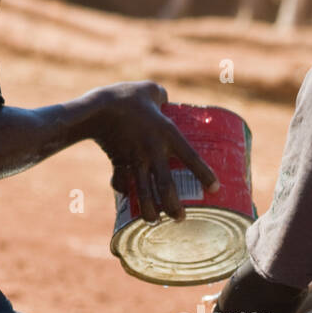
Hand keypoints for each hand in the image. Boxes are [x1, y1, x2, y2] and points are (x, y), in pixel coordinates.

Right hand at [86, 81, 219, 223]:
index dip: (204, 174)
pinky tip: (127, 197)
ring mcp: (134, 159)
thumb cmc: (127, 96)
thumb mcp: (150, 90)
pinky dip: (124, 190)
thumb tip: (165, 100)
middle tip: (180, 218)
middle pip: (166, 186)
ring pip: (143, 192)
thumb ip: (161, 96)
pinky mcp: (118, 163)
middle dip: (173, 206)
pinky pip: (121, 182)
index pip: (191, 157)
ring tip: (154, 222)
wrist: (96, 108)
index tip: (215, 189)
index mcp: (166, 132)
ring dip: (149, 211)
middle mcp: (153, 150)